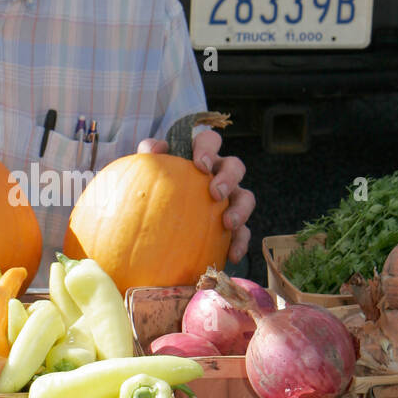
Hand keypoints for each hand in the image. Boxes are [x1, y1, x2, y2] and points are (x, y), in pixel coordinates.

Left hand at [136, 132, 254, 264]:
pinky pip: (244, 233)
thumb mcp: (150, 173)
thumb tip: (155, 149)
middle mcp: (220, 175)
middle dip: (229, 178)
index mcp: (201, 158)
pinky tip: (231, 256)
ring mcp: (230, 200)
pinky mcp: (234, 226)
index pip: (209, 141)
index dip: (208, 148)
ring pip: (247, 198)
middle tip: (215, 193)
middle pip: (235, 166)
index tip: (200, 164)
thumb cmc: (158, 192)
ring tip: (228, 224)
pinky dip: (240, 243)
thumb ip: (150, 157)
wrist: (159, 227)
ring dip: (241, 210)